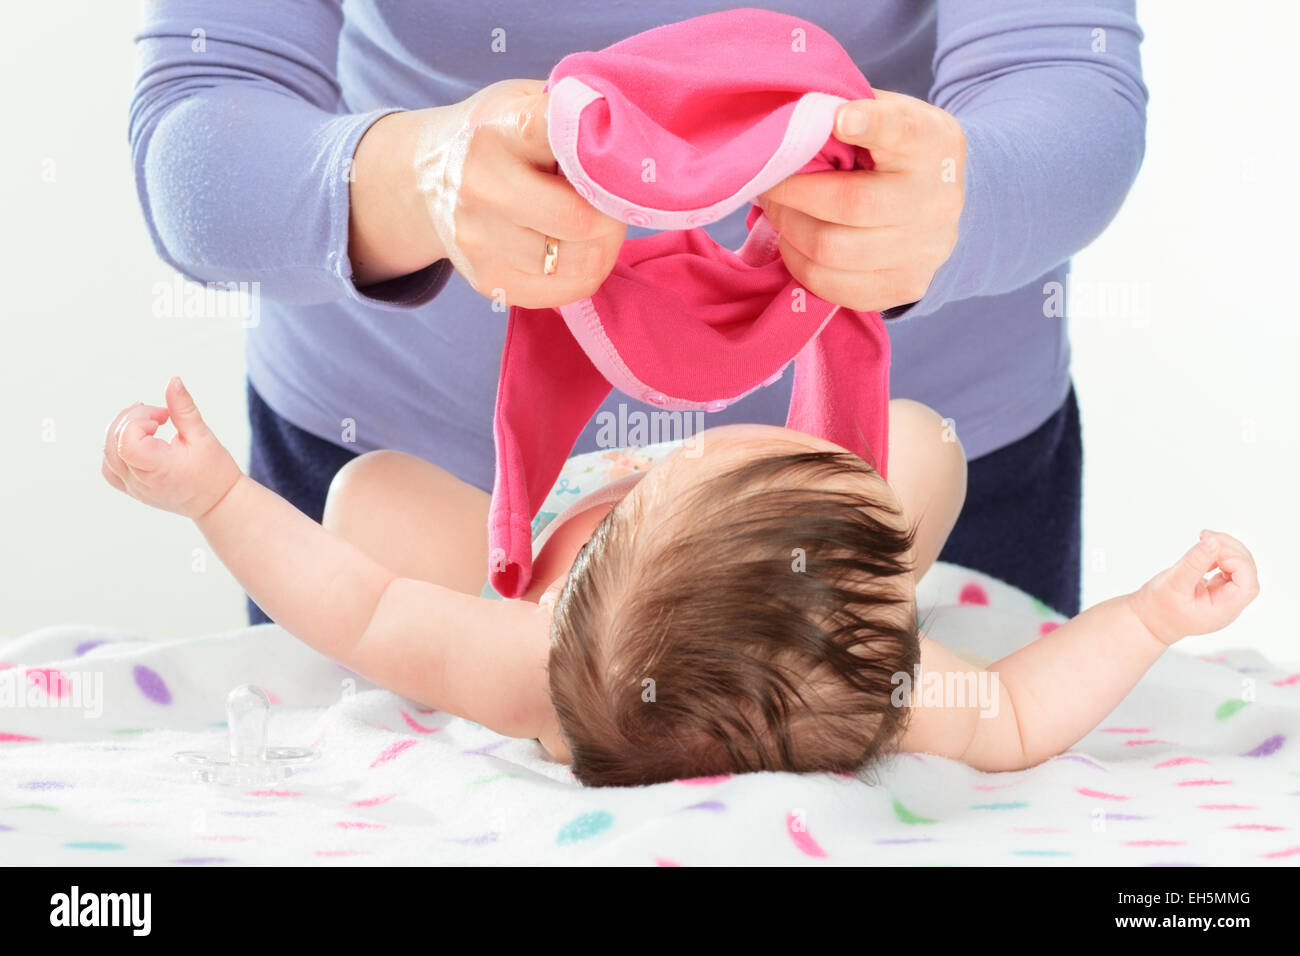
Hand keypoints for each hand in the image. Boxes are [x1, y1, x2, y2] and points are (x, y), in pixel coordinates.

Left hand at [101, 377, 241, 519]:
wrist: (218, 503)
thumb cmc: (215, 472)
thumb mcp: (203, 437)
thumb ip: (184, 409)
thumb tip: (173, 381)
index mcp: (159, 469)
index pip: (127, 441)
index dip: (139, 420)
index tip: (164, 417)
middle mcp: (141, 481)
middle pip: (112, 442)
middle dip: (132, 419)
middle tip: (160, 416)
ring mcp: (134, 488)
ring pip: (107, 454)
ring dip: (121, 431)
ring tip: (147, 424)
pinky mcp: (133, 490)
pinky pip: (110, 469)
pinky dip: (115, 451)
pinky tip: (136, 441)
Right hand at [349, 80, 626, 307]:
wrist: (426, 176)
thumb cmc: (496, 135)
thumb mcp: (525, 99)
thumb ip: (573, 109)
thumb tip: (633, 138)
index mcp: (498, 130)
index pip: (573, 142)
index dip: (612, 157)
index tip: (624, 161)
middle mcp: (480, 188)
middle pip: (581, 220)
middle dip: (614, 214)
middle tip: (615, 202)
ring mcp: (479, 241)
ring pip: (580, 263)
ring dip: (604, 247)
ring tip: (595, 225)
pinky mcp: (488, 282)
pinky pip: (566, 292)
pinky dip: (585, 274)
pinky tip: (577, 250)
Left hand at [758, 90, 965, 312]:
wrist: (941, 205)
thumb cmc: (896, 152)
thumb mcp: (888, 114)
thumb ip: (848, 109)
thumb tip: (788, 120)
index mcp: (932, 144)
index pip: (904, 132)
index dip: (871, 124)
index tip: (840, 120)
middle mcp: (936, 201)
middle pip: (851, 203)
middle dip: (792, 193)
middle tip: (767, 183)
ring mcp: (922, 252)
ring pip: (832, 250)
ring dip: (788, 230)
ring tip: (777, 212)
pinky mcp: (902, 288)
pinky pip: (831, 286)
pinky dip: (798, 263)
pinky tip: (794, 242)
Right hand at [1130, 531, 1260, 644]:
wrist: (1148, 621)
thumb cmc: (1158, 609)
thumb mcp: (1173, 584)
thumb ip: (1194, 563)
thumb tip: (1213, 542)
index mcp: (1223, 609)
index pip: (1246, 584)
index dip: (1236, 562)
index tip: (1213, 550)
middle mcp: (1228, 603)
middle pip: (1246, 572)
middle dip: (1230, 550)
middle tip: (1207, 537)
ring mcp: (1224, 595)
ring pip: (1240, 567)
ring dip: (1226, 549)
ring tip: (1204, 538)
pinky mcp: (1217, 588)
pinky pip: (1228, 567)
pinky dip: (1219, 554)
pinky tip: (1205, 548)